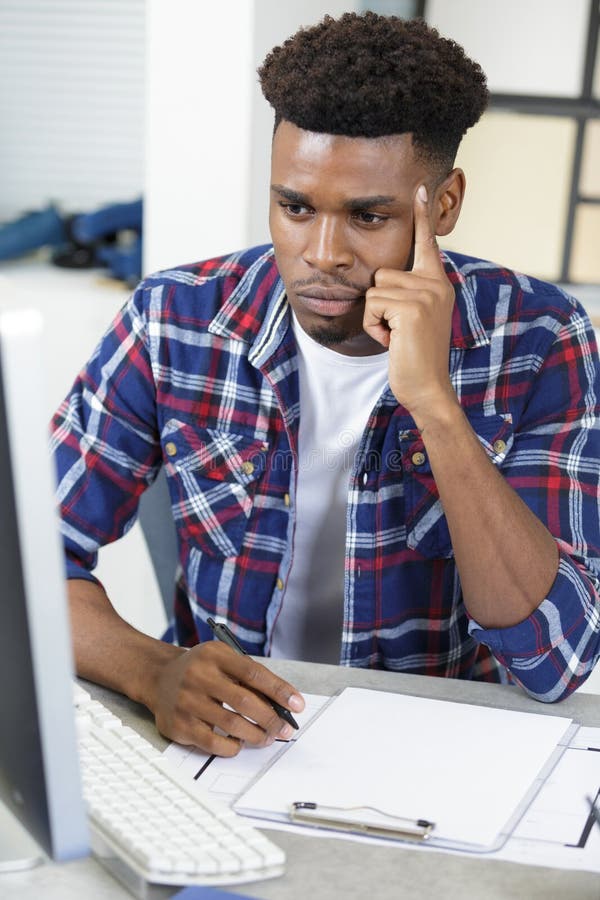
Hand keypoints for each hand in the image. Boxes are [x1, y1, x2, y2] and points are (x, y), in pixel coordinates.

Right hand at [150, 641, 304, 755]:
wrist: (157, 676)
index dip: (279, 690)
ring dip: (256, 735)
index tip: (297, 704)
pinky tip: (238, 743)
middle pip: (245, 701)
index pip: (254, 673)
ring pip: (232, 725)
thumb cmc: (199, 670)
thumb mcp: (222, 659)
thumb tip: (282, 703)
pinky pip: (213, 743)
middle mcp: (198, 676)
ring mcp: (186, 701)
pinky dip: (232, 747)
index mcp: (214, 655)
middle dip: (271, 719)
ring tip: (267, 738)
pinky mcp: (178, 725)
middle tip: (284, 729)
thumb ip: (248, 676)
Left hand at [363, 184, 456, 428]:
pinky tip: (393, 342)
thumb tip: (383, 280)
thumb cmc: (414, 357)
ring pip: (374, 290)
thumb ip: (408, 294)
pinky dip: (375, 328)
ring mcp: (426, 295)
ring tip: (396, 336)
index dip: (423, 216)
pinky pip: (372, 306)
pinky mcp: (411, 308)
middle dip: (379, 304)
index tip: (420, 188)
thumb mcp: (414, 319)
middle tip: (398, 330)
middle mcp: (436, 284)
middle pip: (382, 273)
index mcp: (437, 284)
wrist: (427, 388)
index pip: (428, 244)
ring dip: (376, 318)